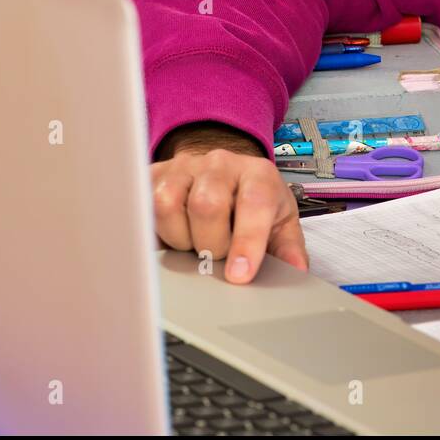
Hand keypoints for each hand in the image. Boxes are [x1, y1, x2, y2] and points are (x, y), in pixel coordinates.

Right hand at [151, 122, 308, 283]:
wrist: (227, 171)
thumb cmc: (254, 200)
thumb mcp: (280, 221)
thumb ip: (288, 248)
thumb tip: (295, 272)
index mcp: (258, 175)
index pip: (253, 203)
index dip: (246, 241)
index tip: (239, 275)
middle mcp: (221, 165)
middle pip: (206, 205)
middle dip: (210, 245)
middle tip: (216, 256)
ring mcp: (184, 167)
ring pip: (168, 205)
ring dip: (180, 238)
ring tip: (194, 244)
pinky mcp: (155, 175)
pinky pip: (144, 207)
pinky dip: (157, 232)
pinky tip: (174, 237)